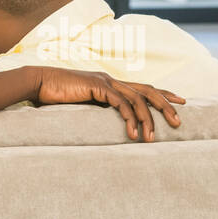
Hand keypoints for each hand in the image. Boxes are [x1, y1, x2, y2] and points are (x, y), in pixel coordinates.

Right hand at [30, 66, 184, 140]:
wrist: (37, 83)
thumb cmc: (55, 97)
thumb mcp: (81, 107)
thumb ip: (95, 112)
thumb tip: (106, 128)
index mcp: (109, 84)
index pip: (142, 88)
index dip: (163, 94)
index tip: (180, 102)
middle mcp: (110, 80)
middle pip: (147, 90)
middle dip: (165, 105)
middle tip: (178, 121)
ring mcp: (104, 81)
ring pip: (137, 98)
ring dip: (148, 119)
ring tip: (152, 138)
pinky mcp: (97, 86)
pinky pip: (120, 102)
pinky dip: (129, 117)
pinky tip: (132, 133)